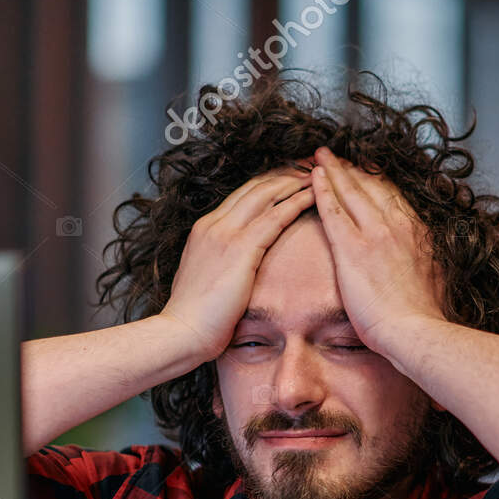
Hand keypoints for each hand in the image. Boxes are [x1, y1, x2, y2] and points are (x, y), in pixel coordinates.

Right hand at [159, 166, 315, 361]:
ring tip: (317, 176)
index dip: (268, 183)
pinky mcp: (240, 249)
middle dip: (284, 174)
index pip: (242, 195)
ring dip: (293, 182)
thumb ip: (221, 263)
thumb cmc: (196, 317)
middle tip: (308, 166)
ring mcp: (225, 234)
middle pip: (255, 187)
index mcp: (205, 229)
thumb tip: (235, 267)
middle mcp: (214, 224)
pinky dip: (295, 203)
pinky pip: (274, 218)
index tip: (289, 177)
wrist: (181, 332)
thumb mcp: (207, 279)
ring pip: (265, 195)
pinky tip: (312, 197)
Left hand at [309, 148, 446, 350]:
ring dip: (334, 170)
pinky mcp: (352, 248)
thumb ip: (427, 263)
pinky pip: (333, 210)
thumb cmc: (425, 317)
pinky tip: (312, 177)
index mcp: (417, 233)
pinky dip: (322, 189)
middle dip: (352, 169)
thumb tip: (427, 264)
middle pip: (371, 186)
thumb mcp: (436, 281)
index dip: (375, 181)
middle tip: (336, 157)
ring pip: (351, 191)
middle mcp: (397, 226)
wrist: (415, 331)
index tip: (365, 172)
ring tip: (321, 157)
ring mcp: (374, 234)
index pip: (392, 196)